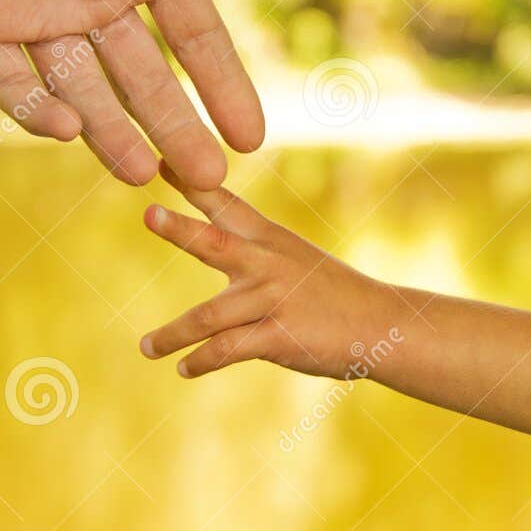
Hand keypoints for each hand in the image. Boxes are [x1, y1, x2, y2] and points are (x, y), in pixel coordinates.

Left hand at [0, 0, 309, 188]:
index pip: (196, 40)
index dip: (224, 89)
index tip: (253, 141)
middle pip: (144, 79)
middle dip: (176, 130)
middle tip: (207, 183)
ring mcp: (36, 11)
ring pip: (82, 90)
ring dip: (111, 135)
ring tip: (143, 176)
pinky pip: (10, 81)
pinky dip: (35, 109)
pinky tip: (68, 130)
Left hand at [138, 166, 403, 377]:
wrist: (384, 324)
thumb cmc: (333, 293)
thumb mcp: (294, 259)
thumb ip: (254, 251)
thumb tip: (213, 242)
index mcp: (270, 239)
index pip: (226, 204)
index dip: (191, 184)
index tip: (160, 161)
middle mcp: (269, 264)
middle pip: (215, 242)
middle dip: (180, 229)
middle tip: (149, 214)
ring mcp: (274, 300)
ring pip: (209, 316)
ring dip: (173, 334)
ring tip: (146, 348)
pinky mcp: (280, 337)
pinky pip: (228, 349)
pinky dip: (202, 360)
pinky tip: (185, 368)